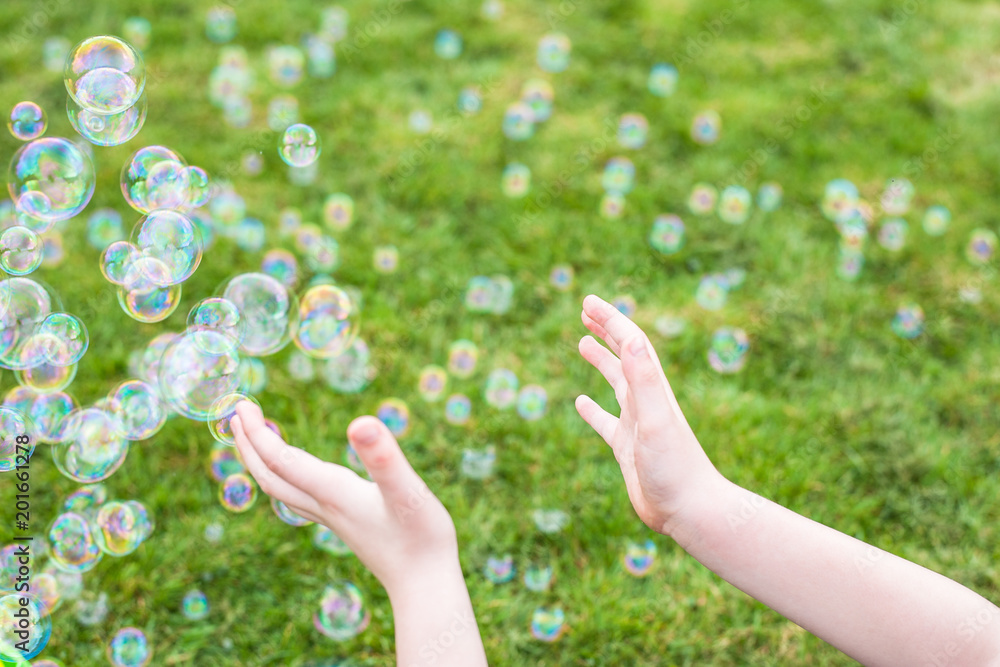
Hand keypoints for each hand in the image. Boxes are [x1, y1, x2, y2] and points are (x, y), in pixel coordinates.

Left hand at [231, 402, 460, 597]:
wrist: (425, 585)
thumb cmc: (421, 538)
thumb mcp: (407, 490)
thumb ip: (384, 457)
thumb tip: (360, 422)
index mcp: (332, 492)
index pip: (280, 459)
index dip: (257, 433)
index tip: (241, 405)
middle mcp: (325, 505)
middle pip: (270, 475)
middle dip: (249, 444)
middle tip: (235, 413)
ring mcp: (332, 518)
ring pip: (281, 489)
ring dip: (261, 461)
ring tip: (253, 438)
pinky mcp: (345, 524)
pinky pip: (299, 498)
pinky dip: (285, 478)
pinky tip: (296, 474)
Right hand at [575, 294, 725, 537]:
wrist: (690, 511)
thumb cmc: (675, 467)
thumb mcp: (656, 419)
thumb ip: (645, 379)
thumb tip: (630, 339)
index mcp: (653, 390)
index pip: (630, 343)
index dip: (610, 319)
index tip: (587, 302)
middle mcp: (646, 402)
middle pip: (624, 356)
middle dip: (606, 330)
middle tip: (584, 310)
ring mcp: (637, 425)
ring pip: (616, 383)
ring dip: (601, 360)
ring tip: (582, 342)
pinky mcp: (628, 449)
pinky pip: (606, 422)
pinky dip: (591, 410)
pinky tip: (580, 403)